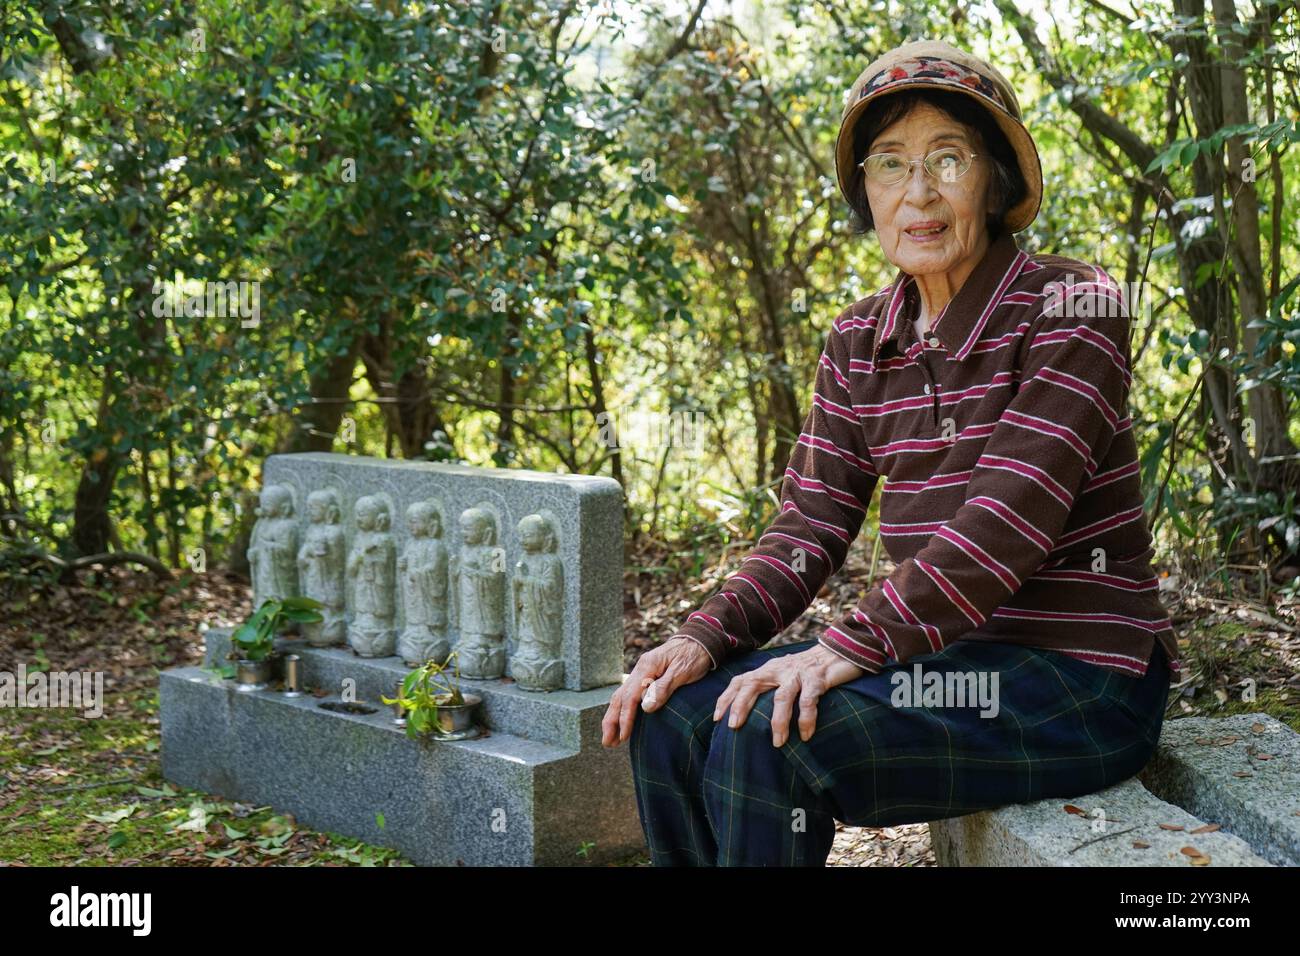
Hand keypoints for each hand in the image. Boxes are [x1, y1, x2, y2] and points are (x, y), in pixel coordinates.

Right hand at [601, 636, 712, 747]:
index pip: (630, 696)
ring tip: (610, 738)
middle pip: (619, 697)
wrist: (701, 640)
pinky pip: (629, 694)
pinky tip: (622, 721)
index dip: (625, 718)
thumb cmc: (694, 656)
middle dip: (611, 721)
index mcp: (647, 666)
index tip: (622, 737)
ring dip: (614, 717)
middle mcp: (640, 669)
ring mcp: (642, 672)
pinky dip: (623, 709)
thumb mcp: (682, 672)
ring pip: (621, 696)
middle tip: (607, 743)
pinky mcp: (647, 676)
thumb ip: (663, 688)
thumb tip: (644, 709)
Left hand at [714, 644, 865, 747]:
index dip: (727, 698)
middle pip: (753, 684)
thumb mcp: (784, 675)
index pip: (741, 681)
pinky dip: (806, 719)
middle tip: (734, 727)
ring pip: (781, 698)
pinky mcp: (817, 679)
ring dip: (778, 721)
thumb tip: (753, 716)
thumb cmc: (808, 670)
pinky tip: (806, 735)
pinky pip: (808, 701)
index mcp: (768, 670)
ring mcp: (797, 674)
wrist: (839, 651)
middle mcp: (779, 670)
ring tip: (778, 743)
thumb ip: (770, 688)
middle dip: (741, 705)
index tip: (717, 718)